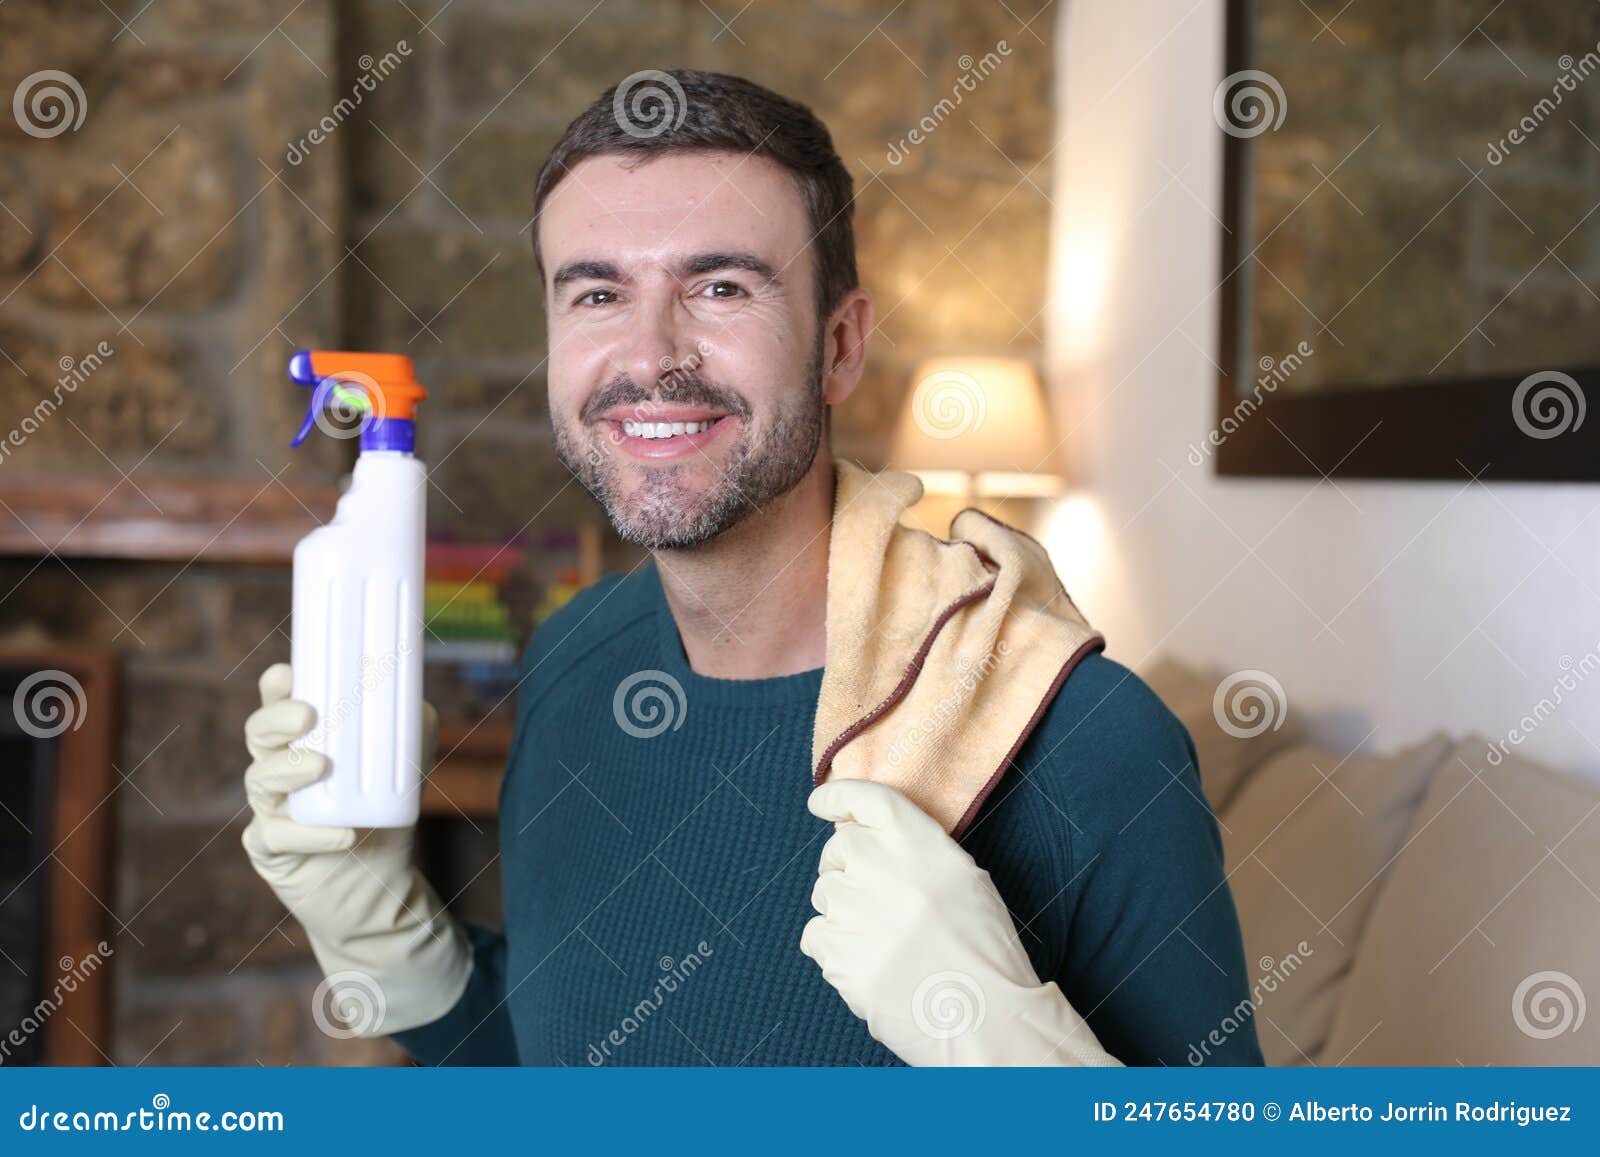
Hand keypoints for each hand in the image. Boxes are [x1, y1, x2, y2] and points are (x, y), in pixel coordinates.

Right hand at [242, 663, 469, 1036]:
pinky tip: (342, 834)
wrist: (377, 888)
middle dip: (275, 720)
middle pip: (259, 735)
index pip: (279, 704)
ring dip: (286, 769)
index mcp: (304, 741)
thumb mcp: (405, 769)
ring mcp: (270, 810)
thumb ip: (409, 731)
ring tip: (319, 766)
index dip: (277, 686)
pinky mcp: (271, 851)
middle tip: (306, 715)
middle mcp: (279, 769)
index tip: (289, 673)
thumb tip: (417, 701)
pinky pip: (276, 837)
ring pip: (259, 780)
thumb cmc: (382, 817)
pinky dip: (308, 834)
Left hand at [800, 778, 1120, 1065]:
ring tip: (886, 941)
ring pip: (824, 894)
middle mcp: (881, 863)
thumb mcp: (964, 879)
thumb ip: (916, 852)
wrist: (986, 1018)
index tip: (820, 803)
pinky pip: (815, 934)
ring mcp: (854, 907)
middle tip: (880, 903)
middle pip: (838, 850)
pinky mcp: (836, 951)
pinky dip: (833, 947)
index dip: (837, 796)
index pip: (865, 799)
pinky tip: (870, 962)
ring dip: (843, 910)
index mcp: (920, 841)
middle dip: (848, 869)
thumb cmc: (985, 952)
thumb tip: (867, 843)